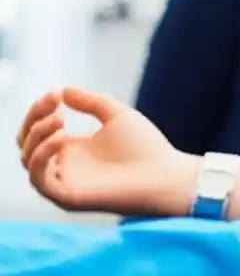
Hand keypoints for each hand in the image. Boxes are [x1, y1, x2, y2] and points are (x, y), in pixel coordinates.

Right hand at [15, 87, 197, 215]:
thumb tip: (63, 90)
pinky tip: (61, 139)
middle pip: (26, 142)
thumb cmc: (145, 147)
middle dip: (34, 119)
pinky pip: (39, 178)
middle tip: (54, 103)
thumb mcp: (116, 115)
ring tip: (60, 120)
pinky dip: (42, 156)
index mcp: (72, 148)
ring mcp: (63, 182)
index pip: (38, 129)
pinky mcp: (66, 197)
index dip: (40, 110)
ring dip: (36, 136)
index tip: (56, 93)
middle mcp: (63, 165)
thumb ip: (91, 101)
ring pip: (27, 159)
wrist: (165, 175)